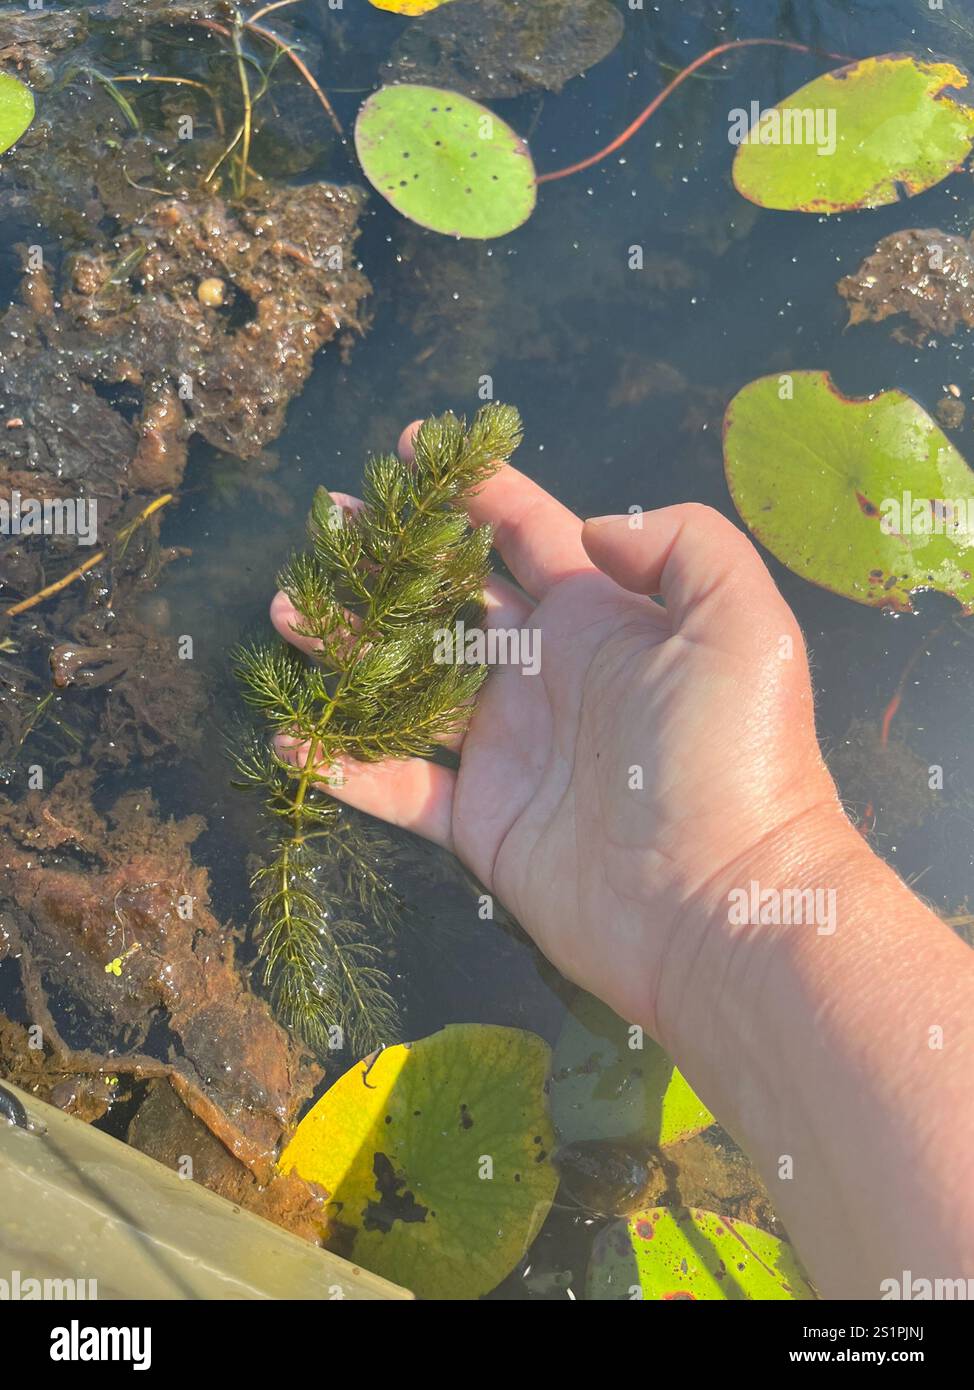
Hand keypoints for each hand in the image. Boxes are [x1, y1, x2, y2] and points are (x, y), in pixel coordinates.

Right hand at [271, 424, 842, 1040]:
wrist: (723, 905)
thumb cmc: (738, 757)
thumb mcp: (741, 622)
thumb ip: (680, 543)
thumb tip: (592, 529)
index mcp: (600, 618)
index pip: (526, 531)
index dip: (473, 487)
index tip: (417, 446)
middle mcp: (545, 673)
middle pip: (450, 598)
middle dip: (390, 558)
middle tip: (329, 522)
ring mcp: (509, 749)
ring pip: (407, 682)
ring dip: (347, 647)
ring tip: (286, 611)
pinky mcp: (482, 823)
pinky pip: (398, 786)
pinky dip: (344, 764)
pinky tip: (291, 736)